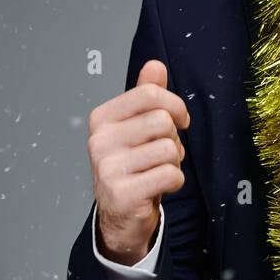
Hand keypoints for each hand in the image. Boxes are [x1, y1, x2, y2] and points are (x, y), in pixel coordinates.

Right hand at [88, 60, 190, 263]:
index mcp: (102, 118)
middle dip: (174, 138)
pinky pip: (170, 174)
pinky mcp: (122, 193)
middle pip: (163, 121)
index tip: (179, 119)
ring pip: (168, 149)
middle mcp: (100, 140)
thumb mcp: (137, 127)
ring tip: (158, 169)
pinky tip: (160, 186)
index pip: (150, 94)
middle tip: (163, 153)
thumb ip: (146, 95)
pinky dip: (175, 181)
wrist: (120, 214)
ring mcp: (108, 167)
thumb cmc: (133, 166)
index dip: (175, 105)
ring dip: (174, 162)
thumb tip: (155, 65)